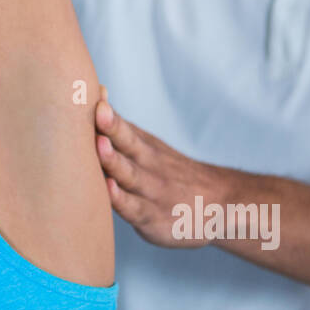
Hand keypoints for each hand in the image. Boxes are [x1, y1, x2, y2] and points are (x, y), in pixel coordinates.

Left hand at [95, 92, 231, 247]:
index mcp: (142, 145)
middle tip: (98, 110)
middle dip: (111, 127)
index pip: (122, 126)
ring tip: (100, 144)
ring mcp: (150, 190)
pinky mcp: (151, 217)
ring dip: (114, 160)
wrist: (219, 202)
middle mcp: (147, 164)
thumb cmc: (166, 172)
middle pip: (128, 143)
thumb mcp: (148, 146)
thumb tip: (95, 95)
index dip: (106, 112)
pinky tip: (108, 188)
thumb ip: (119, 129)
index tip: (90, 92)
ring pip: (130, 174)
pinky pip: (135, 207)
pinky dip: (122, 199)